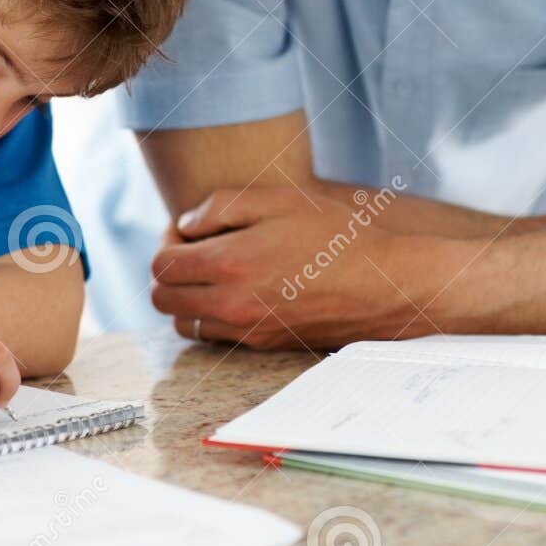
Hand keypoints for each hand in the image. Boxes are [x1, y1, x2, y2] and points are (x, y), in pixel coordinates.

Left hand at [150, 185, 438, 349]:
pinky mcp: (263, 344)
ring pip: (183, 323)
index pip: (162, 266)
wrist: (383, 285)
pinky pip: (214, 336)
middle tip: (196, 249)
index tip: (189, 229)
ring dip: (186, 297)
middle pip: (162, 299)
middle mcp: (230, 304)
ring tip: (215, 271)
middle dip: (170, 271)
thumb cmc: (335, 236)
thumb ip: (222, 206)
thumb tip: (186, 226)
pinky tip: (239, 289)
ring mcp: (246, 330)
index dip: (167, 241)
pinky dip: (211, 315)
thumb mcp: (279, 201)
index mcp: (229, 264)